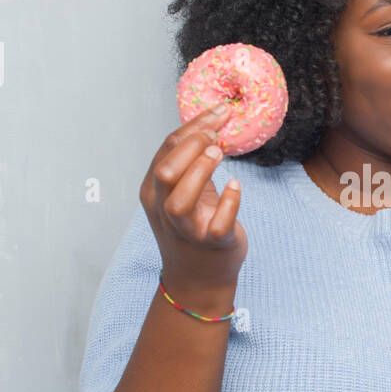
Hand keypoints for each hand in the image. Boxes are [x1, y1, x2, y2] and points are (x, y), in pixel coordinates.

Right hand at [140, 105, 247, 290]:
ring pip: (180, 199)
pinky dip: (229, 202)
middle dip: (192, 145)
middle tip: (218, 134)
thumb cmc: (194, 226)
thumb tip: (211, 124)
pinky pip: (218, 224)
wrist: (199, 278)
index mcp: (154, 191)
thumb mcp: (184, 191)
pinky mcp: (212, 244)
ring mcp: (186, 229)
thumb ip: (190, 163)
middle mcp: (164, 209)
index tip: (220, 113)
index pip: (166, 150)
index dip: (193, 127)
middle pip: (165, 170)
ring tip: (221, 153)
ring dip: (202, 170)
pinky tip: (237, 186)